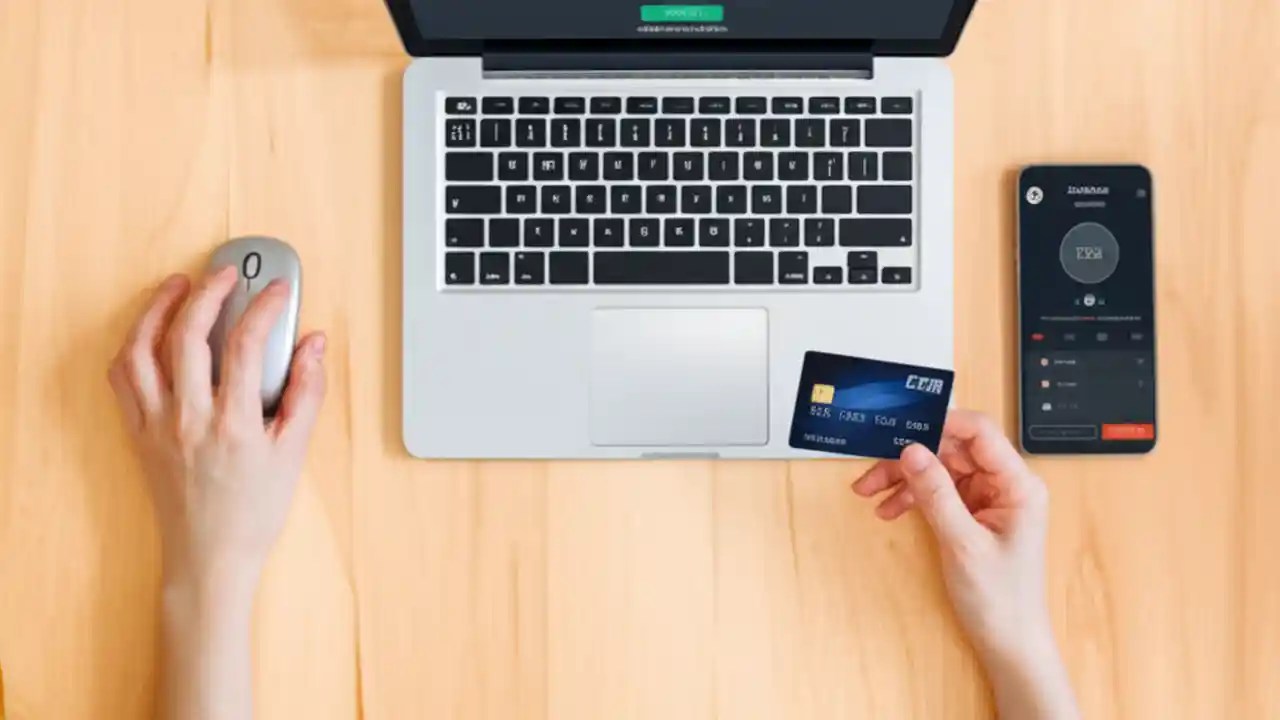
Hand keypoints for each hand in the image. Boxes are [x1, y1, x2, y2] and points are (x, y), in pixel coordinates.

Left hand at [107, 268, 326, 588]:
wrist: (209, 558)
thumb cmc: (254, 512)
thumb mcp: (295, 454)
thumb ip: (306, 393)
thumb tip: (312, 345)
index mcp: (233, 425)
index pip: (245, 347)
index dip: (264, 308)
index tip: (279, 291)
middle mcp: (188, 420)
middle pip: (188, 337)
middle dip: (208, 293)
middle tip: (226, 273)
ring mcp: (157, 426)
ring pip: (142, 351)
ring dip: (157, 310)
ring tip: (178, 287)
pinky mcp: (138, 434)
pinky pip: (122, 379)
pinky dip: (133, 346)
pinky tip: (150, 331)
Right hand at [852, 410, 1077, 718]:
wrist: (1009, 643)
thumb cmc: (999, 598)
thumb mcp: (963, 544)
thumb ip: (936, 493)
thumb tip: (910, 450)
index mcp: (1018, 484)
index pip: (979, 432)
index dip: (941, 423)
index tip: (902, 427)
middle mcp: (1005, 484)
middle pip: (952, 449)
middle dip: (911, 455)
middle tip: (872, 468)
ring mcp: (988, 498)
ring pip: (939, 468)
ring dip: (904, 477)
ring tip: (869, 491)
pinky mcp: (972, 514)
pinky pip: (938, 491)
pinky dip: (912, 496)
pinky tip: (889, 509)